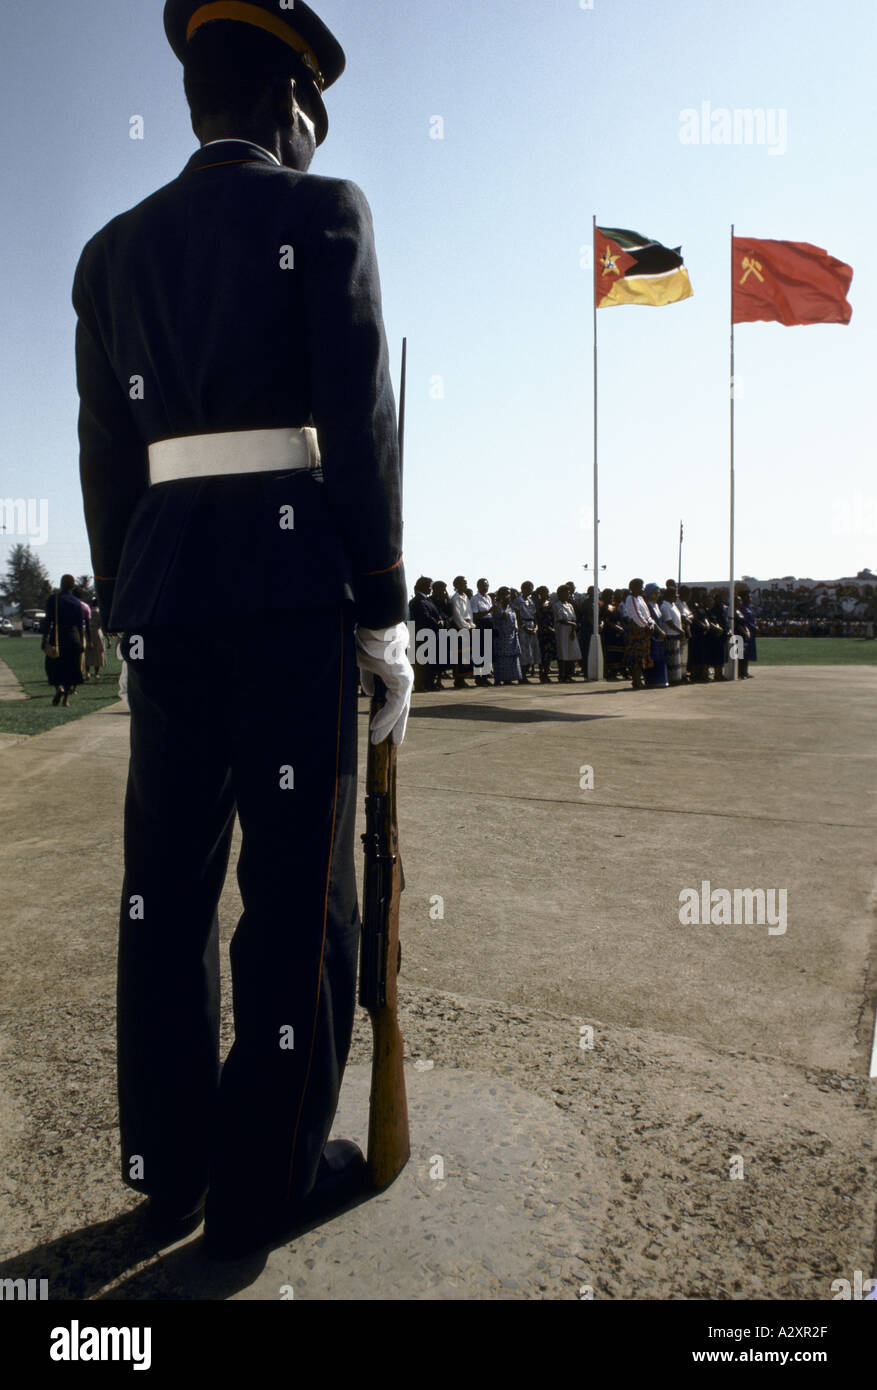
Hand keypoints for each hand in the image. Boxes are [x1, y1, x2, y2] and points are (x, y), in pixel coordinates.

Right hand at [356, 623, 414, 745]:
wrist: (376, 631)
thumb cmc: (371, 644)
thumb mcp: (366, 666)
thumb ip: (369, 681)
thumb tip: (368, 695)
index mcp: (396, 677)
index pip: (395, 702)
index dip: (389, 716)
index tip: (380, 729)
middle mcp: (403, 680)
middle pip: (401, 709)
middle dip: (395, 727)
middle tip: (391, 744)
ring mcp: (405, 681)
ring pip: (398, 710)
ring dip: (387, 727)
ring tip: (377, 741)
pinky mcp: (402, 682)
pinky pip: (395, 704)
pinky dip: (386, 716)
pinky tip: (376, 726)